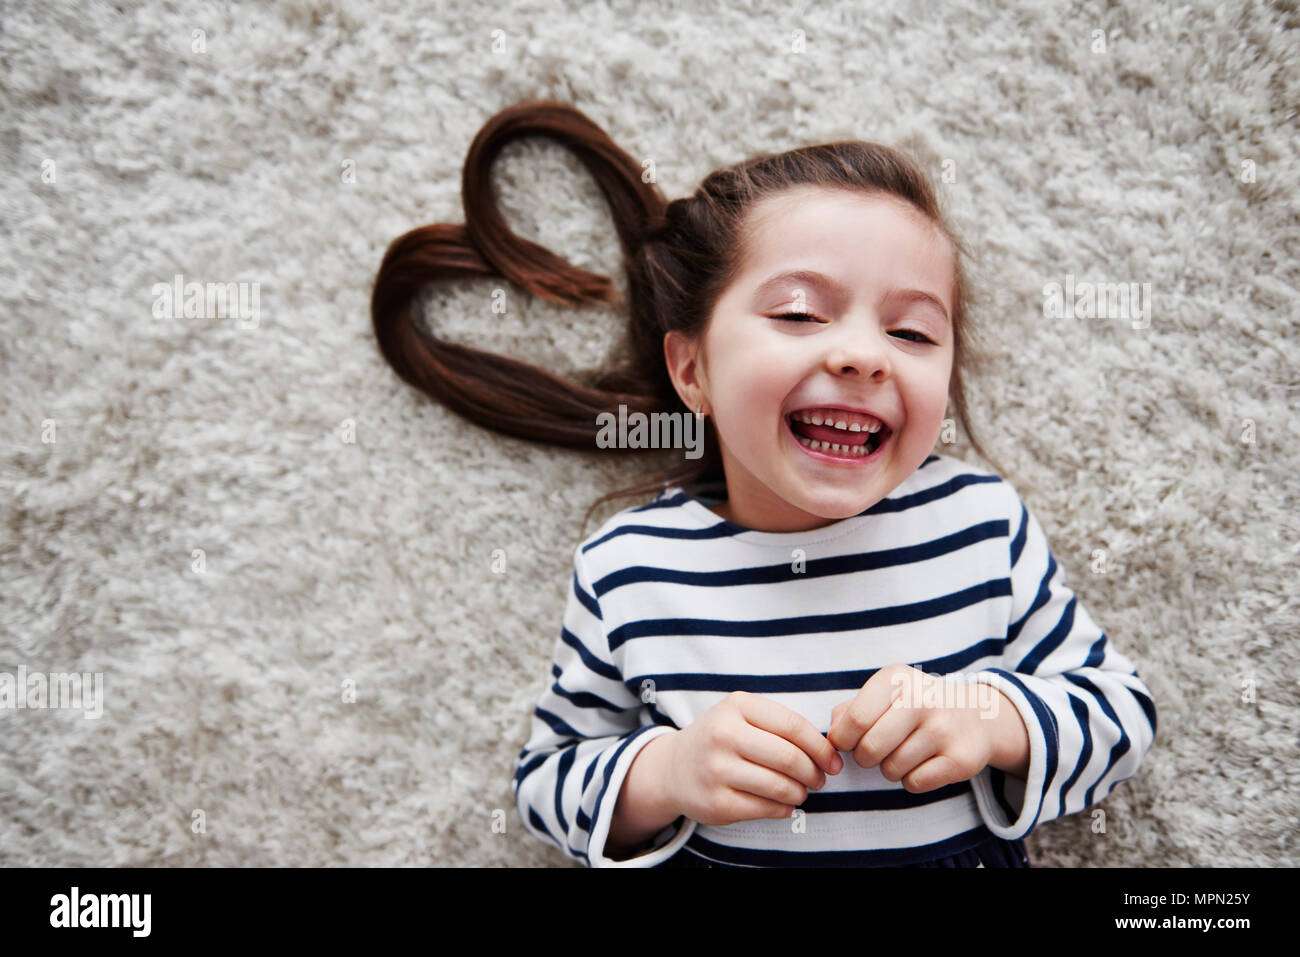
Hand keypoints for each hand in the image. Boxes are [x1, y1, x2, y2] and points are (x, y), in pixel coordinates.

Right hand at [664, 691, 843, 826]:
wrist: (674, 768)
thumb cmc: (721, 739)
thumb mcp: (742, 715)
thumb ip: (781, 725)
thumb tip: (828, 751)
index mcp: (737, 706)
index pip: (794, 726)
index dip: (821, 747)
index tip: (833, 761)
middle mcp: (724, 735)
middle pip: (790, 758)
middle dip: (814, 773)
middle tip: (819, 779)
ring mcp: (718, 770)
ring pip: (781, 787)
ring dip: (800, 792)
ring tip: (800, 790)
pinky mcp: (717, 803)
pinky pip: (768, 809)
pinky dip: (784, 808)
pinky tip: (782, 803)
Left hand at [825, 664, 1001, 792]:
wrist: (977, 715)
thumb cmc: (915, 705)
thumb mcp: (884, 694)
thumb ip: (850, 711)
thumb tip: (831, 738)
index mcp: (897, 678)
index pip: (855, 720)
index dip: (843, 739)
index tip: (848, 741)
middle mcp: (923, 699)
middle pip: (870, 748)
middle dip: (864, 757)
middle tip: (875, 751)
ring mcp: (944, 729)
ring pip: (891, 769)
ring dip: (890, 769)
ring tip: (904, 752)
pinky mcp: (960, 759)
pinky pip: (915, 783)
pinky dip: (912, 780)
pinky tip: (923, 762)